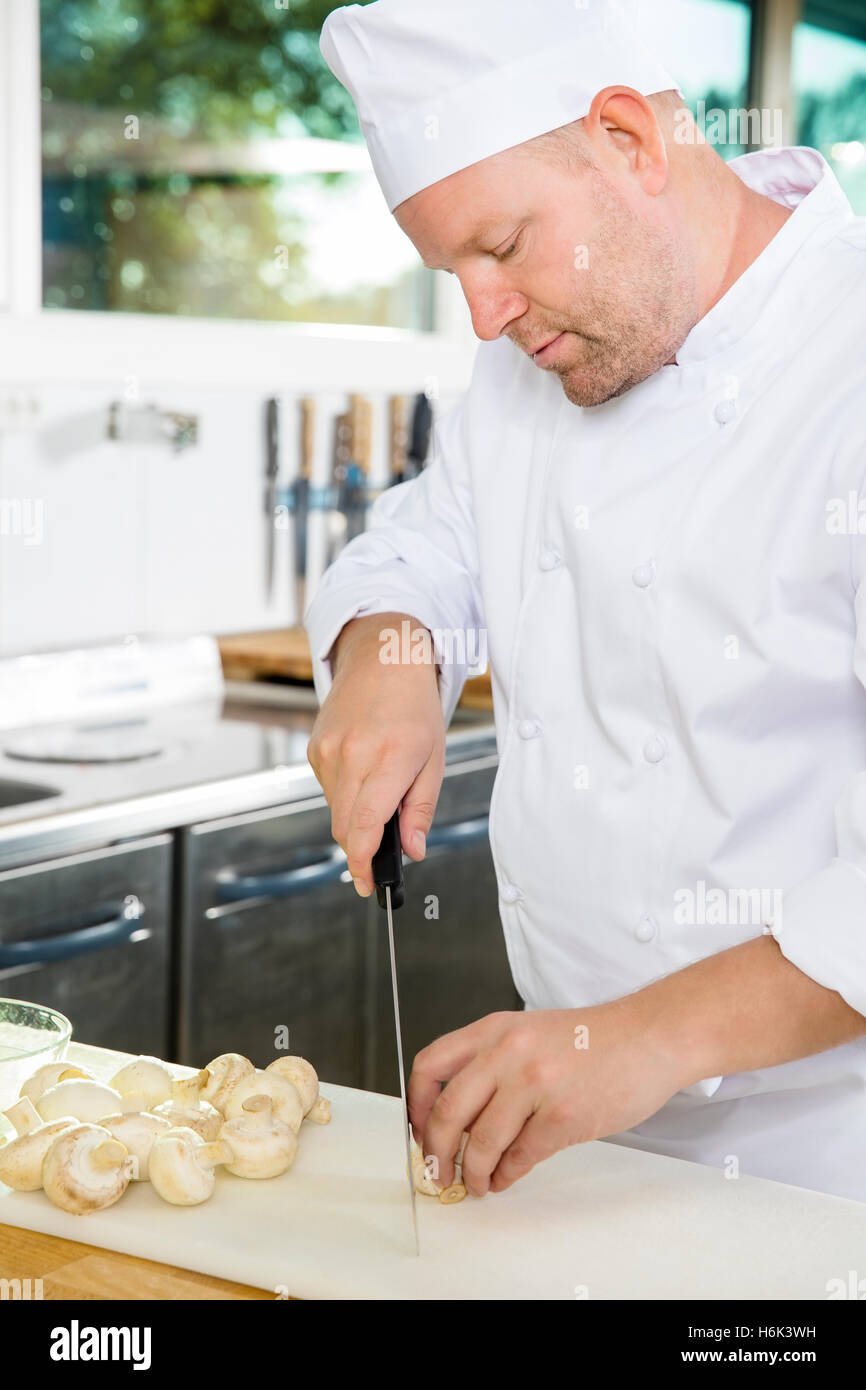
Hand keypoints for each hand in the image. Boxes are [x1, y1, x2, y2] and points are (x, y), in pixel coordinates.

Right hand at [307, 613, 445, 895]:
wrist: (383, 658)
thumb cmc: (414, 707)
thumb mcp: (434, 758)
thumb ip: (420, 809)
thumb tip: (412, 851)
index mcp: (390, 758)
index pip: (365, 826)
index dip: (363, 863)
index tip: (367, 884)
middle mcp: (353, 755)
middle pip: (345, 827)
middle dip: (360, 849)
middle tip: (377, 859)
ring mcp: (328, 751)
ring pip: (335, 811)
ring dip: (354, 818)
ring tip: (380, 793)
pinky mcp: (315, 748)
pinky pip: (328, 790)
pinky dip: (345, 795)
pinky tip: (363, 773)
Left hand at [408, 1004, 685, 1196]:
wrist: (647, 1039)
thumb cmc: (592, 1040)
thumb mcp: (529, 1032)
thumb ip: (491, 1062)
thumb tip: (456, 1115)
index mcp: (494, 1030)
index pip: (430, 1066)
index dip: (416, 1105)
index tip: (418, 1130)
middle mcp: (507, 1054)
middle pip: (447, 1112)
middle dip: (436, 1152)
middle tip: (437, 1171)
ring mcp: (535, 1085)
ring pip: (481, 1142)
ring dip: (472, 1172)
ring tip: (475, 1183)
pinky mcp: (562, 1118)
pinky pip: (519, 1158)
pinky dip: (506, 1175)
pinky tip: (505, 1178)